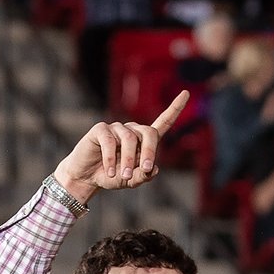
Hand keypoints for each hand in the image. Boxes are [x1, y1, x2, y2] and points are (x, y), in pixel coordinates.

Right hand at [52, 91, 187, 201]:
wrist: (86, 178)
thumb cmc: (111, 176)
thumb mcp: (131, 181)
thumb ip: (143, 176)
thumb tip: (155, 169)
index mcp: (143, 140)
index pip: (163, 122)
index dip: (175, 108)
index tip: (187, 93)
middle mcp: (132, 130)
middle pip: (149, 133)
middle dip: (149, 152)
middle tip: (145, 169)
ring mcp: (116, 128)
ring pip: (129, 139)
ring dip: (128, 160)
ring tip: (121, 176)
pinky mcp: (101, 130)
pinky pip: (110, 141)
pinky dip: (111, 159)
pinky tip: (108, 171)